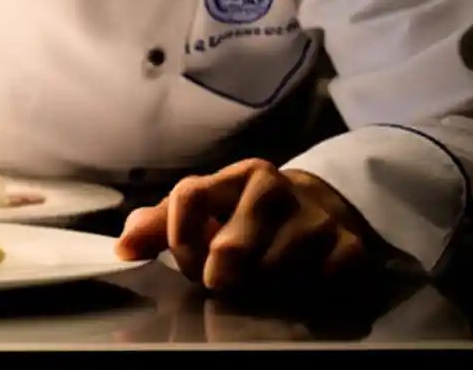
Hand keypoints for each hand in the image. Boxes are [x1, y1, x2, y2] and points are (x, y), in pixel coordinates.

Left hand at [115, 158, 382, 295]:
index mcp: (237, 175)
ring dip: (258, 290)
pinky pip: (314, 287)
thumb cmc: (251, 216)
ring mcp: (316, 218)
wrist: (329, 210)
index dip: (178, 239)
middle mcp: (276, 189)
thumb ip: (162, 225)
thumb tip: (123, 248)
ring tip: (262, 283)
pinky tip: (299, 286)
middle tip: (222, 283)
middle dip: (218, 275)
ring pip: (269, 273)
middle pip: (229, 248)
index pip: (189, 197)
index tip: (186, 262)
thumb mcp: (209, 210)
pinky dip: (300, 296)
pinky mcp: (349, 249)